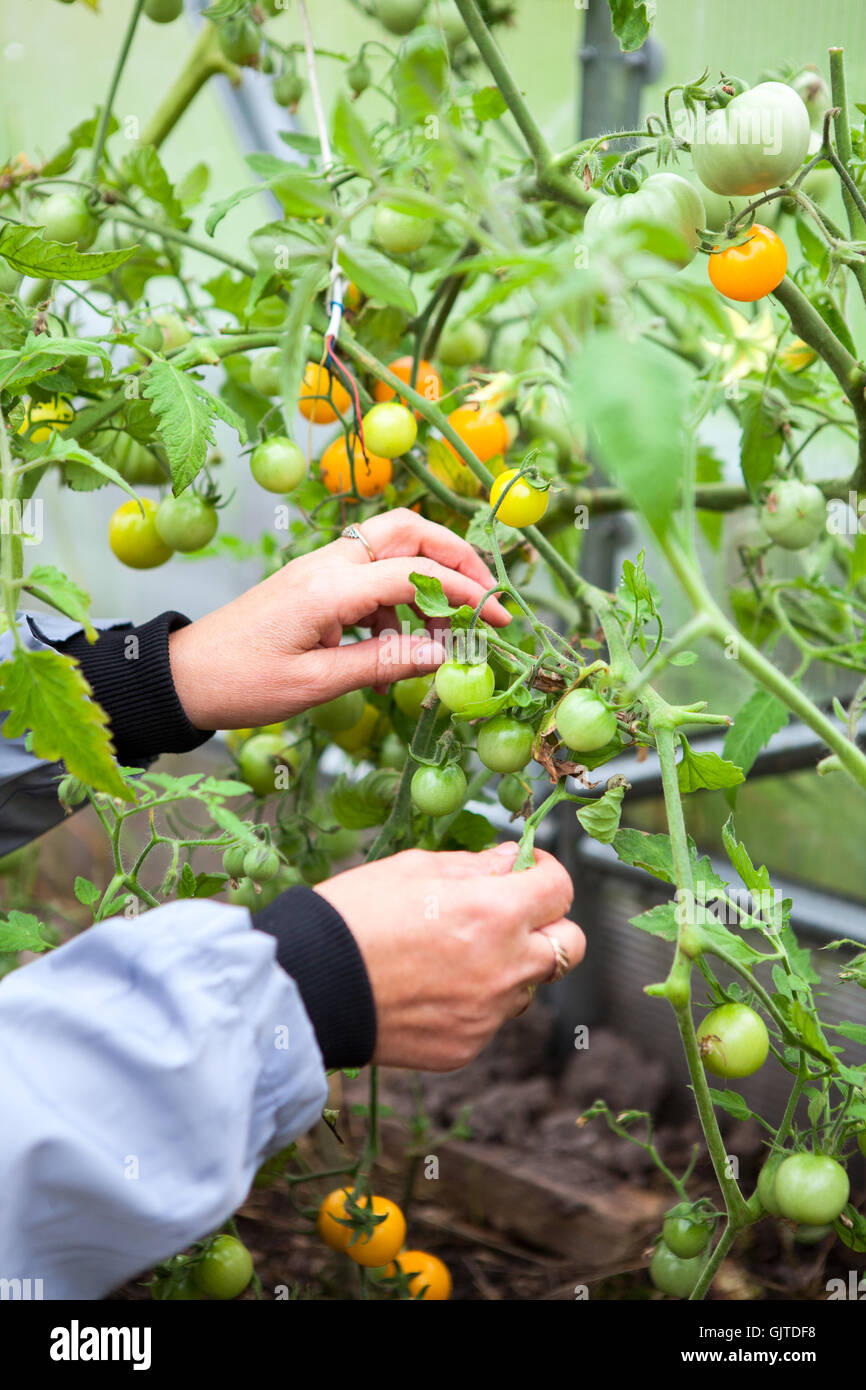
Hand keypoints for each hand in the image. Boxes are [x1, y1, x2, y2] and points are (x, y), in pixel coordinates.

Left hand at [168, 508, 509, 729]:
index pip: (414, 572)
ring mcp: (320, 569)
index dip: (464, 593)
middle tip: (486, 597)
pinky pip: (371, 577)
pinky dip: (396, 606)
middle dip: (455, 557)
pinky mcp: (314, 584)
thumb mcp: (316, 684)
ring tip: (438, 643)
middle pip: (408, 530)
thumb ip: (383, 663)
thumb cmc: (241, 684)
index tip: (499, 618)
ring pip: (392, 551)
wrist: (183, 677)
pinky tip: (394, 653)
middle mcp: (328, 564)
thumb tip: (444, 655)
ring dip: (426, 587)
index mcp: (328, 587)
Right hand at [314, 842, 583, 1070]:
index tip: (525, 869)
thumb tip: (512, 859)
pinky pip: (490, 1019)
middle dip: (549, 925)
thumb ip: (475, 866)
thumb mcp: (414, 868)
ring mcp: (487, 1014)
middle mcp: (503, 967)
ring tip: (453, 955)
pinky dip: (473, 1002)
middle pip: (570, 945)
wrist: (307, 987)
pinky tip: (430, 988)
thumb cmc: (353, 917)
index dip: (545, 872)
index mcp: (494, 912)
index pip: (561, 888)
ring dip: (509, 966)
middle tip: (510, 915)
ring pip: (529, 985)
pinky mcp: (466, 1047)